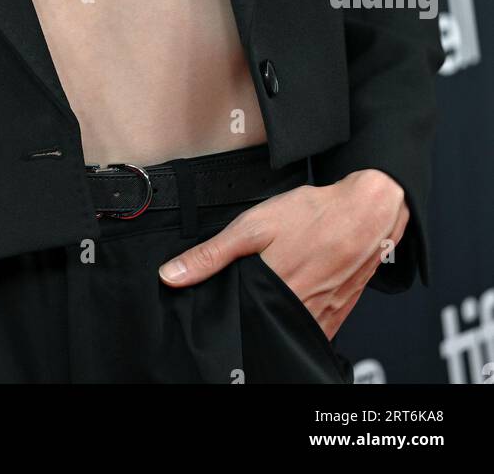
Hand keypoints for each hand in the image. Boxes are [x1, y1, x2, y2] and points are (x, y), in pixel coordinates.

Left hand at [157, 169, 408, 340]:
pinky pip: (311, 329)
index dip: (224, 312)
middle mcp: (298, 311)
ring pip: (286, 329)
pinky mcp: (337, 316)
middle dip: (250, 313)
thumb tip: (172, 276)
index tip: (218, 300)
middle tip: (250, 288)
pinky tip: (294, 295)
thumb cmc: (314, 215)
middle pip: (260, 325)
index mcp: (273, 291)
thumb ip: (212, 254)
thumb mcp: (253, 225)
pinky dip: (298, 317)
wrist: (368, 212)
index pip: (236, 319)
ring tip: (271, 290)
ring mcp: (321, 317)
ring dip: (275, 315)